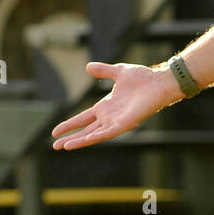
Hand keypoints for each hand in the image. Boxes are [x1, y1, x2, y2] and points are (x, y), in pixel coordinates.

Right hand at [51, 62, 179, 149]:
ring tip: (63, 147)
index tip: (55, 131)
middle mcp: (109, 117)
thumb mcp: (118, 71)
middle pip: (85, 130)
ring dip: (78, 141)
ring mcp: (116, 122)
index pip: (83, 118)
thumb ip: (103, 70)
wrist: (159, 81)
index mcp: (106, 106)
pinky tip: (83, 142)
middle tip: (54, 146)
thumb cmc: (143, 78)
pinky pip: (107, 133)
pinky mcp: (125, 124)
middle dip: (70, 138)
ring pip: (93, 135)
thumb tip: (87, 67)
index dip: (70, 124)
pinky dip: (94, 138)